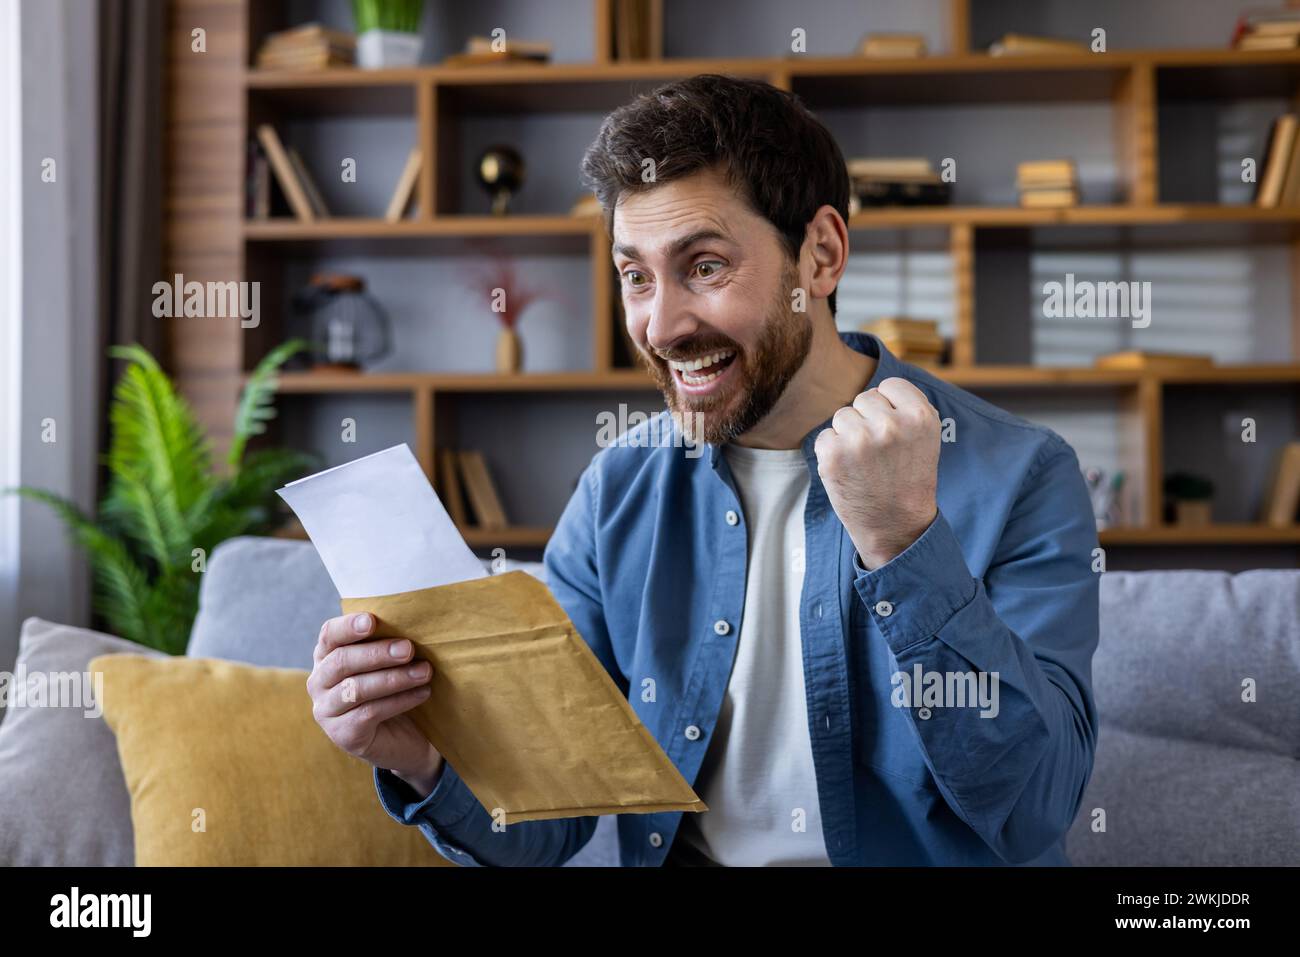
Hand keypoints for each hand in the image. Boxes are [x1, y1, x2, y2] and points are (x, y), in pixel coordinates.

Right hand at [307, 612, 444, 797]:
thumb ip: (390, 641)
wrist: (404, 737)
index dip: (348, 626)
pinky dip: (399, 700)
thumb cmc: (395, 688)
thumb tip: (411, 620)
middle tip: (408, 648)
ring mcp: (326, 711)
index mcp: (326, 656)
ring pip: (356, 689)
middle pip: (341, 661)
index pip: (329, 635)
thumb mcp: (390, 661)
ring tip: (424, 671)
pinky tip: (423, 693)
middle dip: (377, 653)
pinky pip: (369, 713)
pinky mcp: (342, 734)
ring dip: (394, 678)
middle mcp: (318, 682)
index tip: (372, 621)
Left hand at [814, 376, 940, 569]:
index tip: (894, 431)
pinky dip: (832, 452)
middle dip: (867, 421)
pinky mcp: (834, 454)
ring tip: (865, 463)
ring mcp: (860, 439)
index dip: (888, 407)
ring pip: (842, 416)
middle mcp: (891, 424)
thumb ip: (906, 408)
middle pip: (863, 399)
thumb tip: (878, 388)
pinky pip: (825, 436)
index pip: (890, 385)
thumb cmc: (908, 479)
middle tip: (880, 454)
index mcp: (920, 416)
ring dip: (848, 436)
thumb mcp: (925, 438)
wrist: (895, 526)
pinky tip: (849, 471)